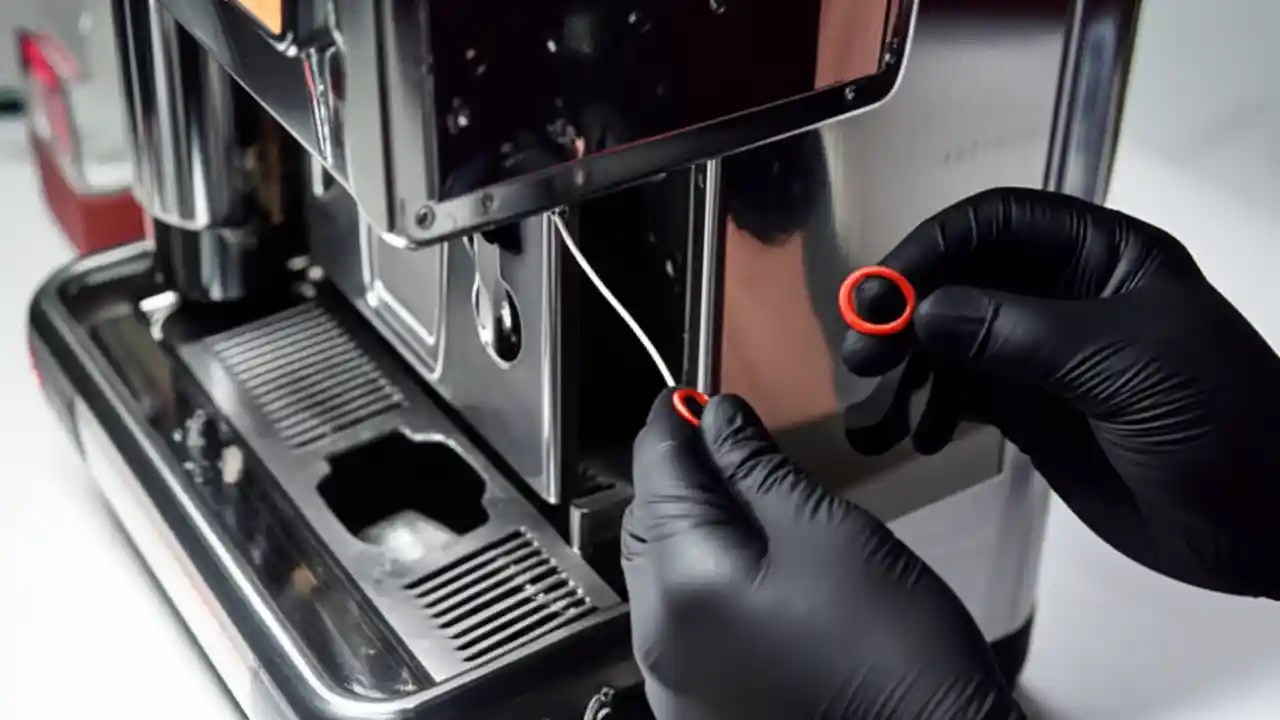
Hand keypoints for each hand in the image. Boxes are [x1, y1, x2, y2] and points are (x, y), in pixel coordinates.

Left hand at [622, 390, 1021, 719]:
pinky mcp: (699, 709)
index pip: (655, 474)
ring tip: (735, 497)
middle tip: (717, 439)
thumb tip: (716, 418)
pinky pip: (681, 623)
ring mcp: (673, 683)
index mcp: (683, 584)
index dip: (671, 423)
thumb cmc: (891, 644)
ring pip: (659, 576)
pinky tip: (742, 565)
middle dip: (675, 476)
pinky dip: (698, 581)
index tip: (686, 395)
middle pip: (647, 526)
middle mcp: (658, 639)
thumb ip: (756, 467)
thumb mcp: (826, 530)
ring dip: (686, 528)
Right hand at [843, 187, 1279, 597]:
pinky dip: (926, 410)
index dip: (931, 250)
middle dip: (904, 314)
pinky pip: (959, 394)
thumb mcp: (1128, 367)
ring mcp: (1041, 355)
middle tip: (862, 361)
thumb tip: (925, 312)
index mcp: (1102, 257)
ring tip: (878, 421)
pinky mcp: (1029, 411)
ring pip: (948, 342)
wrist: (1269, 526)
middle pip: (960, 280)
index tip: (880, 297)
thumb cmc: (1222, 425)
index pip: (995, 225)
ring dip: (906, 372)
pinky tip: (914, 438)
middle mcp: (1062, 295)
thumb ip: (1022, 335)